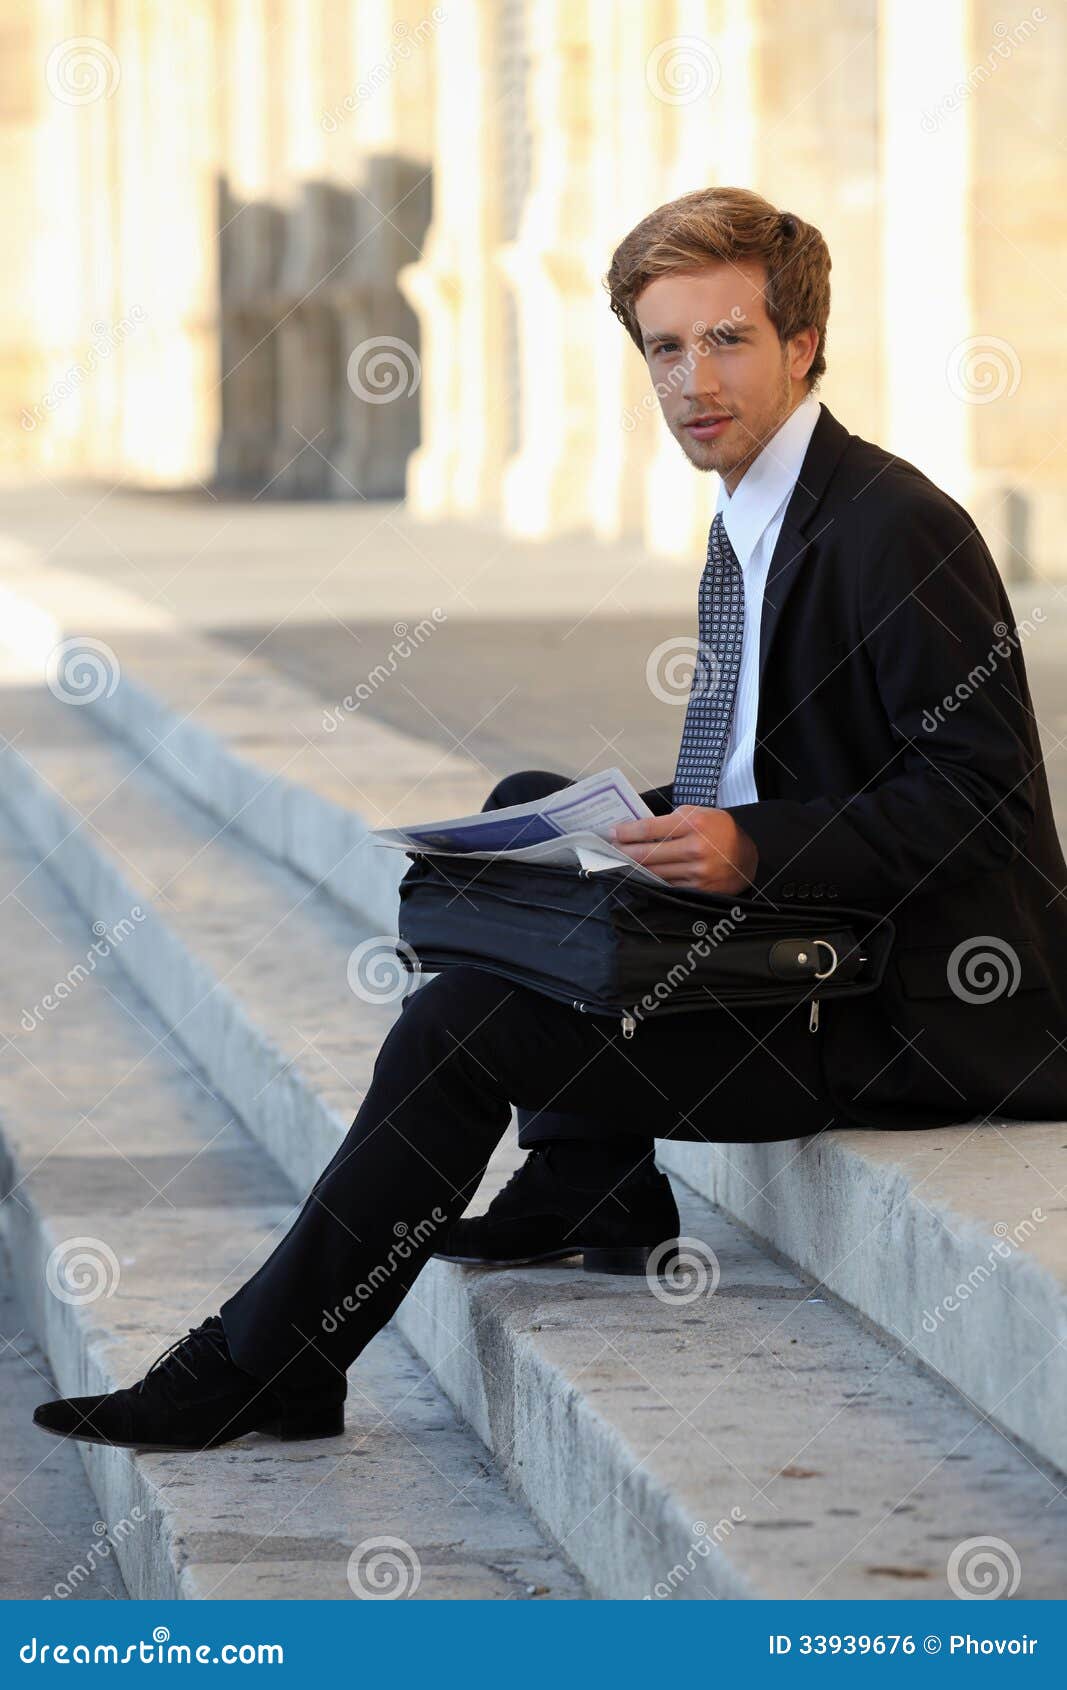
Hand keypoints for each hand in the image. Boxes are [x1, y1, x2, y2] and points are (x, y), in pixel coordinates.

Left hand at [609, 805, 758, 893]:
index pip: (649, 829)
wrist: (745, 858)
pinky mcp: (697, 889)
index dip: (626, 832)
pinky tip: (641, 873)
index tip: (612, 833)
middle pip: (647, 854)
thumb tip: (637, 830)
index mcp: (693, 823)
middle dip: (624, 851)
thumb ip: (670, 820)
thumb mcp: (697, 813)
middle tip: (610, 848)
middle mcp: (694, 848)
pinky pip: (666, 884)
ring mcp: (696, 872)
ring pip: (654, 871)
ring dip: (634, 867)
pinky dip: (651, 879)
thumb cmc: (718, 830)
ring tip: (621, 860)